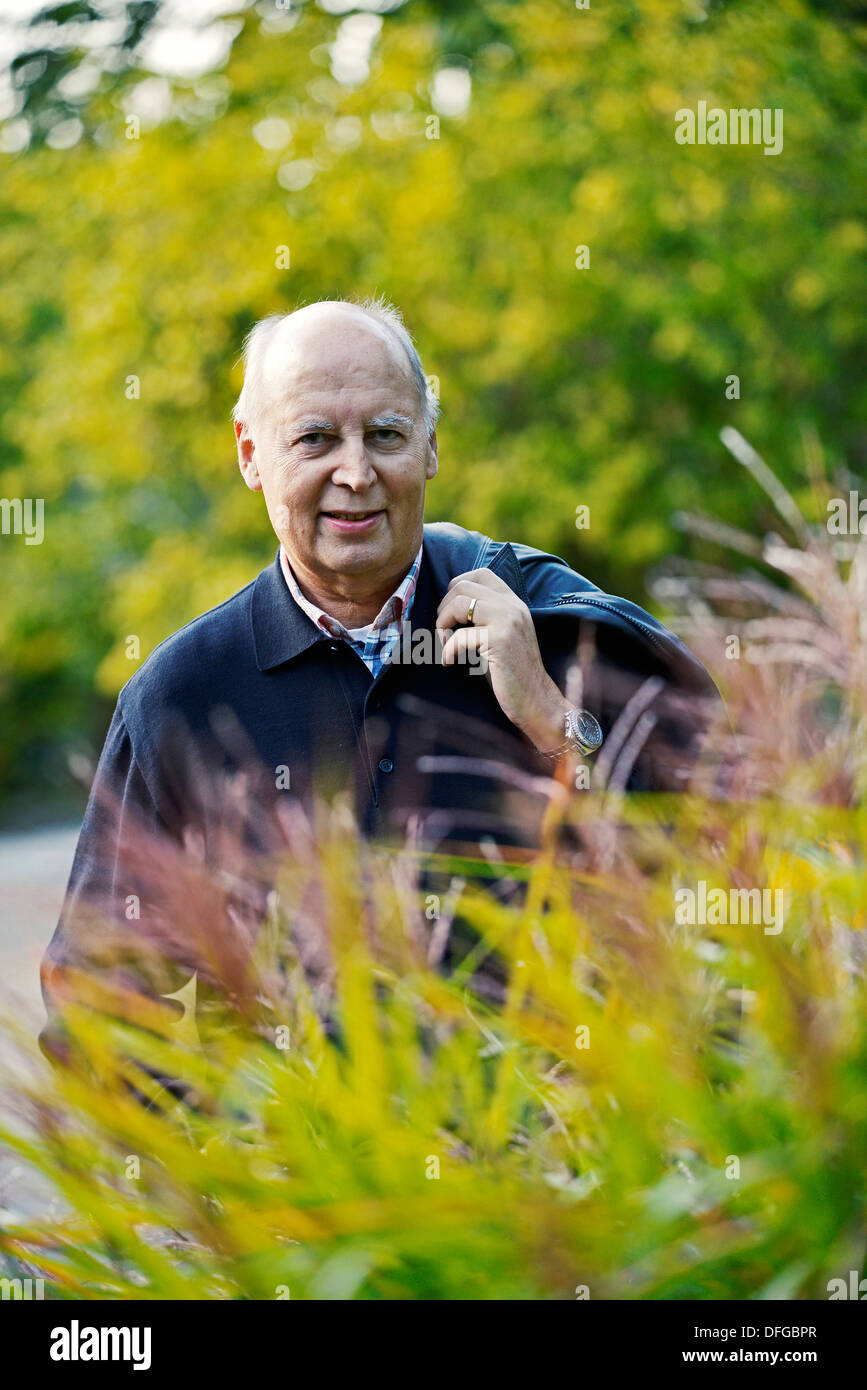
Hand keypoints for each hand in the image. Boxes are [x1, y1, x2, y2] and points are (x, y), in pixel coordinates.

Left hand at [436, 568, 571, 752]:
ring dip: (442, 623)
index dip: (456, 588)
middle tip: (444, 631)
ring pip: (460, 603)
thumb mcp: (500, 636)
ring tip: (444, 643)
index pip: (481, 574)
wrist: (536, 700)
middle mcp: (512, 606)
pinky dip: (448, 649)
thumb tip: (449, 607)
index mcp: (513, 603)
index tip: (451, 613)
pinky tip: (450, 662)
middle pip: (463, 585)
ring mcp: (507, 621)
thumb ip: (485, 617)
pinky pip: (460, 635)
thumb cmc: (512, 673)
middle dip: (444, 607)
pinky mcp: (500, 640)